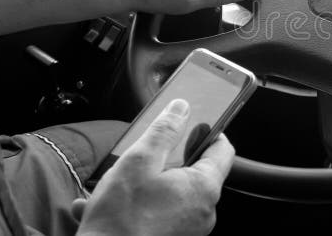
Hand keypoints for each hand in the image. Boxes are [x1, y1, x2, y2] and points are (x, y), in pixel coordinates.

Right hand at [75, 99, 234, 235]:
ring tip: (118, 183)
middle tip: (145, 154)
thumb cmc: (119, 221)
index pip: (224, 149)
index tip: (196, 122)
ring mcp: (189, 230)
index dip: (211, 131)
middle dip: (169, 160)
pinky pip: (159, 215)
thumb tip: (181, 108)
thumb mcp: (139, 162)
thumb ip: (164, 130)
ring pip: (172, 194)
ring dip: (147, 185)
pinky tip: (107, 206)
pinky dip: (138, 207)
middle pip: (195, 172)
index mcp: (204, 188)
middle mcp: (203, 212)